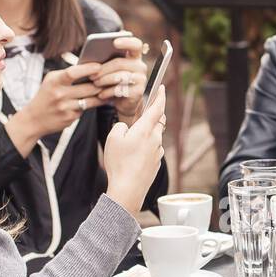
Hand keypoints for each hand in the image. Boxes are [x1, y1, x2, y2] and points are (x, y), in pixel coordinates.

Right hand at [6, 62, 102, 155]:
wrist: (34, 119)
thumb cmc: (46, 95)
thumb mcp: (51, 81)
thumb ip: (67, 74)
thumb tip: (89, 67)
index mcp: (54, 81)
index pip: (73, 72)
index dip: (87, 69)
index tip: (99, 66)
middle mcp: (59, 94)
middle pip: (87, 87)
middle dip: (100, 83)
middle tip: (109, 79)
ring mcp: (65, 107)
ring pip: (90, 100)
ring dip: (101, 95)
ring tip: (108, 90)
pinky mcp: (70, 118)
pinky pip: (86, 109)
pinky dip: (92, 104)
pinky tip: (98, 101)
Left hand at [93, 36, 148, 120]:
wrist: (123, 103)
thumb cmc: (113, 82)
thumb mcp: (110, 70)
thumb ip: (106, 61)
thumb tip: (91, 58)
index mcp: (134, 56)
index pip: (135, 45)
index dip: (126, 42)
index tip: (114, 42)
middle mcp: (140, 66)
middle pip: (120, 63)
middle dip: (103, 69)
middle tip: (91, 74)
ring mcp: (141, 79)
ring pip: (120, 76)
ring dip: (104, 80)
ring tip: (95, 83)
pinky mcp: (139, 91)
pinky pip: (121, 89)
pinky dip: (108, 92)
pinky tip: (101, 94)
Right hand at [104, 85, 165, 213]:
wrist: (128, 189)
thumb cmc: (119, 163)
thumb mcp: (113, 137)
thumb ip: (120, 126)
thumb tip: (127, 127)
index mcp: (145, 129)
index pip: (157, 108)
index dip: (160, 96)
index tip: (163, 87)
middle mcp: (155, 139)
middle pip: (158, 121)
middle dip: (153, 115)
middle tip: (144, 113)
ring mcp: (157, 152)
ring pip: (155, 136)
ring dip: (147, 134)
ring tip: (131, 142)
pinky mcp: (156, 163)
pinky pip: (152, 150)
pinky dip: (146, 148)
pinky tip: (134, 156)